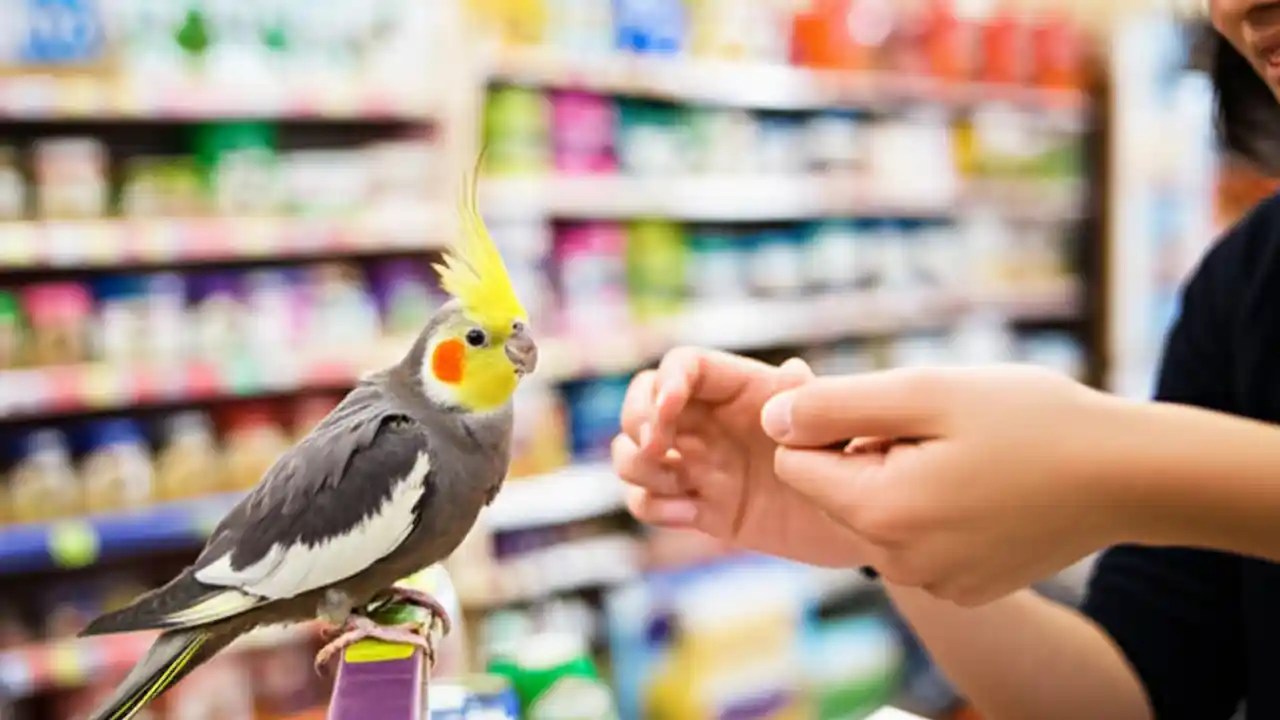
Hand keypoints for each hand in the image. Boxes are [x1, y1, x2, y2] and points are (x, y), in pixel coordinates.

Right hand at [611, 348, 873, 567]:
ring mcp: (697, 465)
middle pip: (640, 401)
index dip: (667, 381)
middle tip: (657, 447)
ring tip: (678, 484)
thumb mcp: (836, 429)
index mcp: (738, 390)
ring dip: (637, 466)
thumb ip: (811, 401)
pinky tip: (691, 514)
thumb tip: (793, 372)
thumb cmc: (850, 464)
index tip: (670, 408)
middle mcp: (708, 422)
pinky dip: (654, 506)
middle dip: (636, 420)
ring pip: (632, 453)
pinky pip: (647, 501)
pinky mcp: (696, 508)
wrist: (858, 524)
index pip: (682, 365)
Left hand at [763, 365, 1121, 605]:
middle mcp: (898, 564)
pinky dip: (934, 508)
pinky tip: (984, 486)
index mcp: (880, 513)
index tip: (882, 403)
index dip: (827, 422)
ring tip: (964, 455)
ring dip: (900, 477)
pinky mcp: (964, 589)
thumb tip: (770, 418)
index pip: (795, 464)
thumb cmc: (1029, 420)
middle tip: (936, 428)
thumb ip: (835, 404)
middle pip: (836, 490)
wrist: (1127, 474)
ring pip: (877, 513)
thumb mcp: (925, 392)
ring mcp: (934, 584)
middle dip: (867, 450)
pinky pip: (917, 540)